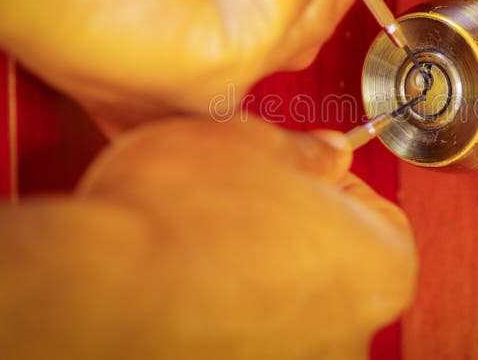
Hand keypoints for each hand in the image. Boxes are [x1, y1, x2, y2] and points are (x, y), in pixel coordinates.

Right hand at [75, 118, 415, 358]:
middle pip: (334, 260)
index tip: (301, 166)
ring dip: (260, 264)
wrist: (98, 287)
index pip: (379, 211)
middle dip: (296, 222)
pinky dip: (228, 304)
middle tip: (249, 191)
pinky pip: (247, 328)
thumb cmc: (182, 215)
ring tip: (208, 231)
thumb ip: (310, 152)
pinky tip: (191, 270)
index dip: (333, 178)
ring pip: (289, 298)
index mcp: (379, 269)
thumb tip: (326, 154)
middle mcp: (348, 334)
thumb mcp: (258, 143)